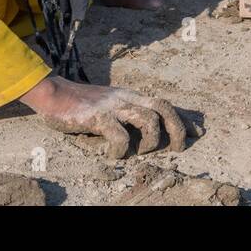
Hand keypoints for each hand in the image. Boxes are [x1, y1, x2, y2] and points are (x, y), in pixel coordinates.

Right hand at [19, 76, 187, 158]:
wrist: (53, 94)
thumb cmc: (81, 104)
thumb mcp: (111, 106)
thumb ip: (127, 115)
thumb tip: (147, 133)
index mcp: (131, 96)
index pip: (165, 104)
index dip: (184, 119)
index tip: (198, 132)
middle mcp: (127, 98)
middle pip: (164, 107)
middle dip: (178, 129)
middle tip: (177, 149)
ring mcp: (113, 106)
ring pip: (149, 119)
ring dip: (151, 141)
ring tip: (140, 153)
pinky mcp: (98, 117)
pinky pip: (120, 136)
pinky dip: (121, 151)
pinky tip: (112, 156)